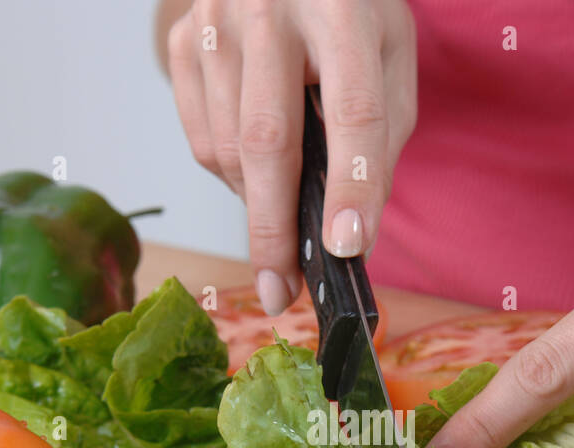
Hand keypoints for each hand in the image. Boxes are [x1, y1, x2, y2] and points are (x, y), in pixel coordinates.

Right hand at [165, 0, 416, 313]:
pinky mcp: (183, 40)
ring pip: (226, 147)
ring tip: (283, 222)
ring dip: (257, 205)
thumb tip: (350, 229)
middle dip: (275, 228)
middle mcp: (270, 8)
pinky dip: (229, 175)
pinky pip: (200, 137)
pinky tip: (257, 173)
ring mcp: (215, 23)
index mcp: (341, 7)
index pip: (352, 110)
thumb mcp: (390, 53)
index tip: (345, 247)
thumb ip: (379, 133)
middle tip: (281, 292)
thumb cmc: (349, 6)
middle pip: (267, 139)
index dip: (351, 184)